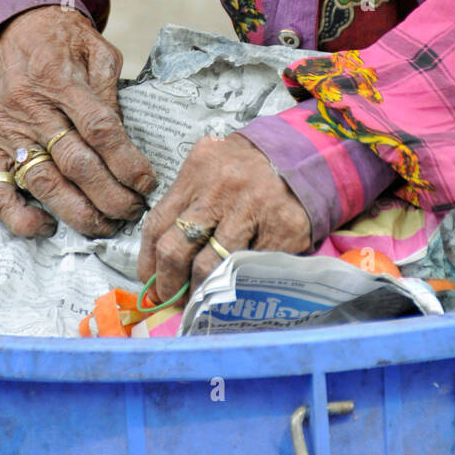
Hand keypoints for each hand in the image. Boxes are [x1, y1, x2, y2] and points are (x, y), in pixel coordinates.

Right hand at [0, 6, 156, 237]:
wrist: (18, 29)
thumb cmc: (66, 43)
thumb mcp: (98, 52)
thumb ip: (110, 92)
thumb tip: (126, 143)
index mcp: (59, 79)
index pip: (98, 128)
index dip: (125, 161)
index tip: (146, 182)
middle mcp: (30, 108)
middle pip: (74, 163)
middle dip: (109, 195)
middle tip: (133, 212)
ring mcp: (8, 130)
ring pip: (42, 182)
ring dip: (76, 212)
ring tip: (104, 225)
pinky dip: (19, 217)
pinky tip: (47, 227)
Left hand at [138, 132, 311, 301]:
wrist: (306, 156)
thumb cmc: (250, 167)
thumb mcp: (212, 165)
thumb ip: (187, 197)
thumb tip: (159, 251)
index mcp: (198, 172)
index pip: (158, 223)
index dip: (148, 259)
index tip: (149, 280)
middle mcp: (221, 190)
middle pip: (176, 249)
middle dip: (169, 283)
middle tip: (173, 298)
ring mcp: (252, 211)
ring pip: (209, 266)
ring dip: (201, 291)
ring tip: (202, 298)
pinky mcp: (281, 231)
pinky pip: (248, 270)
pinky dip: (238, 283)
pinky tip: (234, 287)